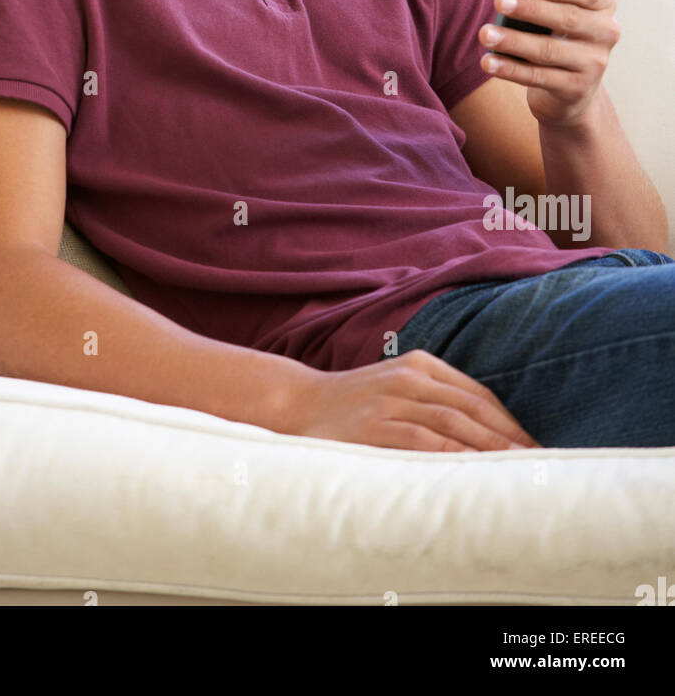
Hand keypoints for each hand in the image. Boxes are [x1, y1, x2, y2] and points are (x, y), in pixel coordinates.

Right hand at [287, 350, 539, 451]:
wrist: (298, 403)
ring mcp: (391, 400)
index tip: (536, 447)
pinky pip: (423, 441)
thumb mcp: (396, 387)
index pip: (478, 395)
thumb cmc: (355, 404)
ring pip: (454, 424)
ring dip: (490, 449)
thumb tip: (486, 437)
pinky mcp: (375, 426)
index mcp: (420, 365)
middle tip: (540, 465)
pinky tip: (474, 471)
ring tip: (517, 472)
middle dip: (510, 439)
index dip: (510, 422)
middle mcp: (410, 377)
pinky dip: (453, 455)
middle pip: (473, 409)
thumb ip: (434, 400)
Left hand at [478, 0, 620, 129]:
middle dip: (530, 9)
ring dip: (513, 41)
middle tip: (499, 0)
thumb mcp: (559, 13)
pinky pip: (538, 77)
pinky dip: (510, 69)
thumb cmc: (558, 35)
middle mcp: (606, 33)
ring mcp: (594, 64)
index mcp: (604, 5)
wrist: (572, 89)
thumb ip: (545, 0)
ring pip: (548, 50)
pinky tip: (489, 61)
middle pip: (567, 19)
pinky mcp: (576, 90)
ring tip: (486, 33)